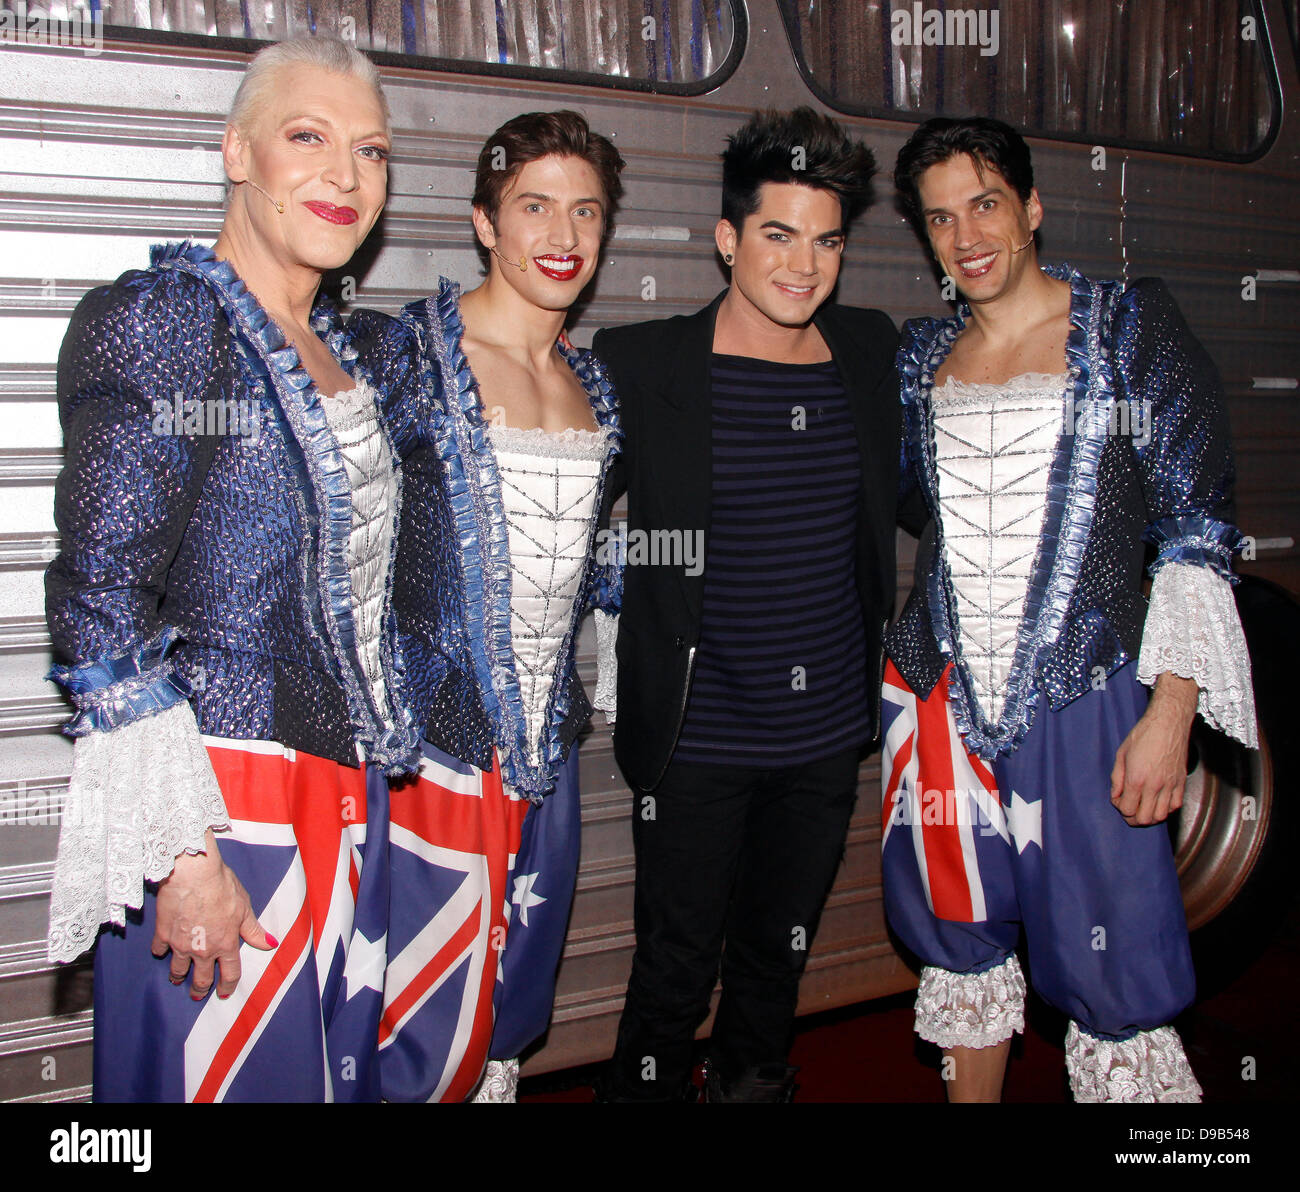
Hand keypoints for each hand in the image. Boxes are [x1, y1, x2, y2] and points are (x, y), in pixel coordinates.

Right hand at [150, 829, 275, 999]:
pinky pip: (159, 949)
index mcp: (226, 944)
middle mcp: (203, 950)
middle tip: (198, 994)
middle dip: (200, 989)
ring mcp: (181, 944)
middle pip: (201, 979)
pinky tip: (161, 951)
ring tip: (177, 979)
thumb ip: (253, 930)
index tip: (224, 993)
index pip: (230, 974)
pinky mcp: (163, 934)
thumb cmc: (222, 887)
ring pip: (178, 969)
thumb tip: (270, 944)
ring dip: (178, 976)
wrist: (193, 874)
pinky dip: (161, 951)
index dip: (228, 986)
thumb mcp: (244, 908)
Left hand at [1110, 673, 1197, 825]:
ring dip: (1150, 816)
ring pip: (1161, 816)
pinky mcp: (1181, 782)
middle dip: (1132, 818)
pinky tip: (1158, 802)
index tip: (1118, 799)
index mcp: (1137, 778)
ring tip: (1143, 807)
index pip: (1127, 809)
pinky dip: (1166, 809)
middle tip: (1128, 809)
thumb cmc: (1144, 734)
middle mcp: (1155, 785)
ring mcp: (1170, 785)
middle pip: (1144, 818)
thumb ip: (1117, 778)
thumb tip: (1116, 795)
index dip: (1119, 808)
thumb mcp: (1121, 754)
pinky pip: (1176, 806)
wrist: (1168, 723)